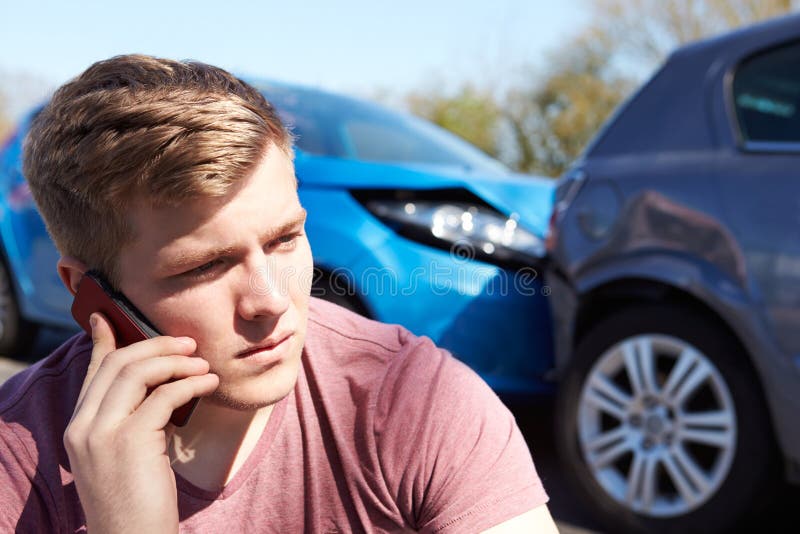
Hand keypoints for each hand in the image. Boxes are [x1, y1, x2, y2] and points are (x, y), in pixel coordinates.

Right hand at [63, 312, 218, 532]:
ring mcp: (102, 434)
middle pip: (117, 364)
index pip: (92, 373)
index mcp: (79, 429)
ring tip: (203, 363)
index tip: (110, 317)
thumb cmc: (139, 502)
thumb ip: (132, 421)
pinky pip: (164, 395)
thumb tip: (160, 387)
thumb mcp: (128, 456)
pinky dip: (191, 383)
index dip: (103, 341)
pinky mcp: (130, 441)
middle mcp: (84, 427)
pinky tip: (208, 383)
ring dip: (176, 361)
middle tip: (187, 343)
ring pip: (138, 372)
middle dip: (155, 345)